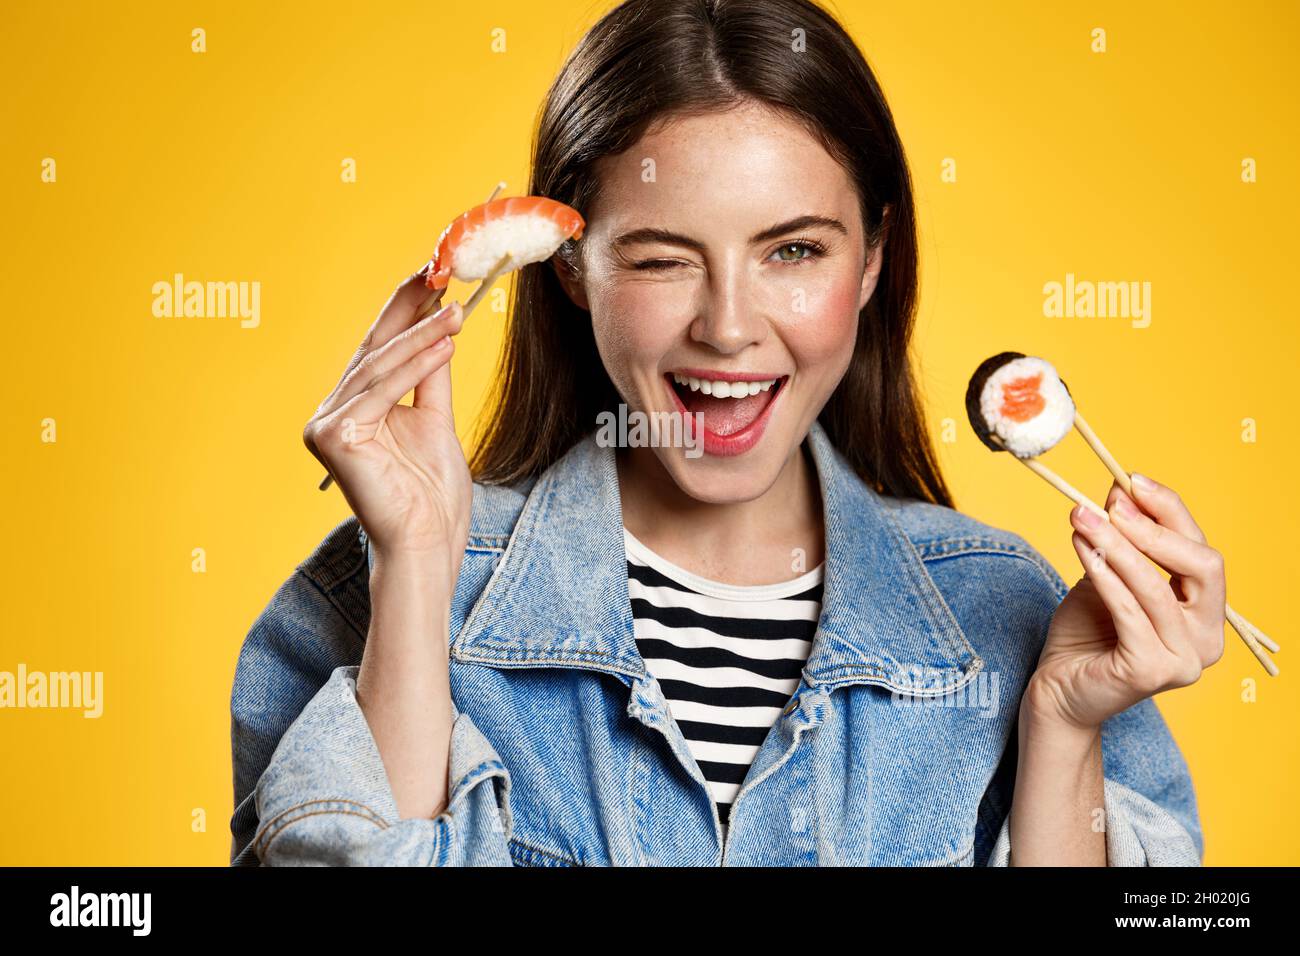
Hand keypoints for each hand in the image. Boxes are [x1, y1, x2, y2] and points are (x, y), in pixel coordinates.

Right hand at [303, 271, 470, 561]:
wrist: (427, 541)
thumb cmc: (431, 494)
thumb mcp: (434, 420)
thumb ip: (429, 376)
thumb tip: (439, 329)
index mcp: (352, 408)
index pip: (378, 350)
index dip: (405, 311)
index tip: (433, 276)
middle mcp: (331, 413)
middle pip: (374, 350)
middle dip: (410, 310)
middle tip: (441, 275)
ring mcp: (326, 424)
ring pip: (380, 367)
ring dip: (422, 335)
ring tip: (457, 311)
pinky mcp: (333, 436)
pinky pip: (382, 390)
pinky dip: (416, 365)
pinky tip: (446, 345)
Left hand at [1025, 474, 1225, 731]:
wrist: (1056, 690)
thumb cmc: (1084, 634)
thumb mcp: (1105, 576)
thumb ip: (1121, 541)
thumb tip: (1121, 489)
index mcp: (1205, 613)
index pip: (1201, 550)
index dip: (1170, 511)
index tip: (1132, 480)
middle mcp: (1207, 638)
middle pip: (1201, 566)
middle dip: (1154, 528)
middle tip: (1109, 504)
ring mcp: (1185, 659)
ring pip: (1157, 587)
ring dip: (1117, 546)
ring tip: (1081, 518)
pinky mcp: (1153, 671)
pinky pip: (1130, 611)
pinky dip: (1105, 575)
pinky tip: (1082, 549)